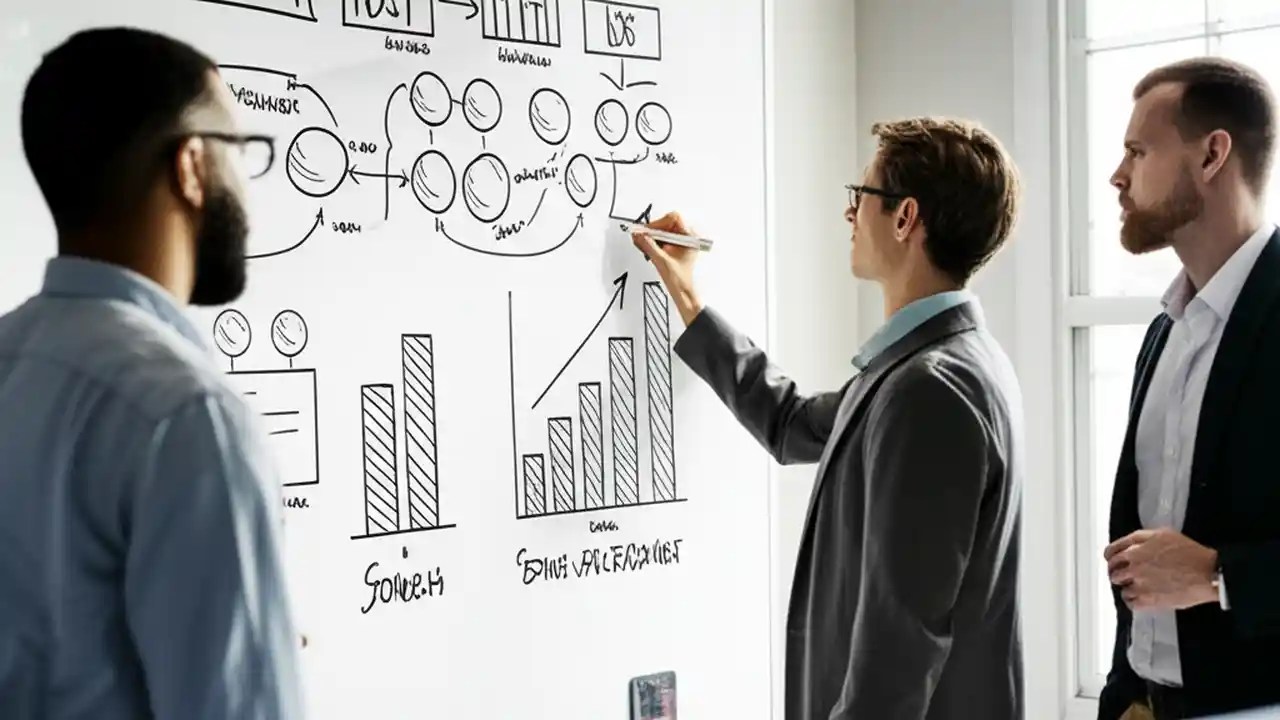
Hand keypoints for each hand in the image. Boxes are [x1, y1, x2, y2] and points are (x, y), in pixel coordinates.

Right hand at [631, 211, 704, 325]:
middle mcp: (686, 237)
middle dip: (652, 231)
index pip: (673, 218)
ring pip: (661, 230)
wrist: (681, 292)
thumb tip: (638, 234)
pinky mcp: (673, 246)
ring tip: (644, 245)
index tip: (647, 231)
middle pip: (666, 223)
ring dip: (651, 237)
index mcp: (689, 237)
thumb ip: (649, 246)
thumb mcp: (662, 261)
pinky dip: (652, 242)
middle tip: (642, 238)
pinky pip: (660, 238)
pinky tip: (648, 249)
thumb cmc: (679, 280)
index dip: (658, 223)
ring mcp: (679, 241)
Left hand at [1105, 528, 1217, 610]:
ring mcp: (1140, 584)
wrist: (1207, 574)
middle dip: (1118, 572)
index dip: (1111, 557)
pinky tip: (1139, 598)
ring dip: (1127, 587)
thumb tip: (1127, 544)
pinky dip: (1132, 601)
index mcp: (1137, 549)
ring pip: (1120, 587)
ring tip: (1137, 586)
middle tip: (1125, 575)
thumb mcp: (1163, 534)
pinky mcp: (1149, 600)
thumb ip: (1140, 538)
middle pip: (1113, 571)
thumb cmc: (1191, 553)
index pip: (1111, 552)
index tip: (1112, 560)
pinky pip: (1130, 603)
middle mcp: (1135, 566)